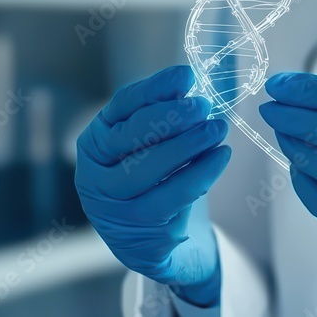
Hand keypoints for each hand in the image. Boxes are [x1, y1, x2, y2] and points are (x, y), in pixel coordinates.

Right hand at [75, 66, 230, 306]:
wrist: (147, 240)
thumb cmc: (150, 179)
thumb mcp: (148, 144)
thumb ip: (161, 112)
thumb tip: (185, 80)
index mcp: (94, 142)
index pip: (123, 105)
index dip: (156, 88)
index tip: (188, 75)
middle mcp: (94, 174)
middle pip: (132, 135)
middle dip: (172, 116)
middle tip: (204, 105)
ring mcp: (113, 206)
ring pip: (150, 167)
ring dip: (190, 144)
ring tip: (218, 128)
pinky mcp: (139, 230)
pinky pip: (174, 196)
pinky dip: (202, 172)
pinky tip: (221, 156)